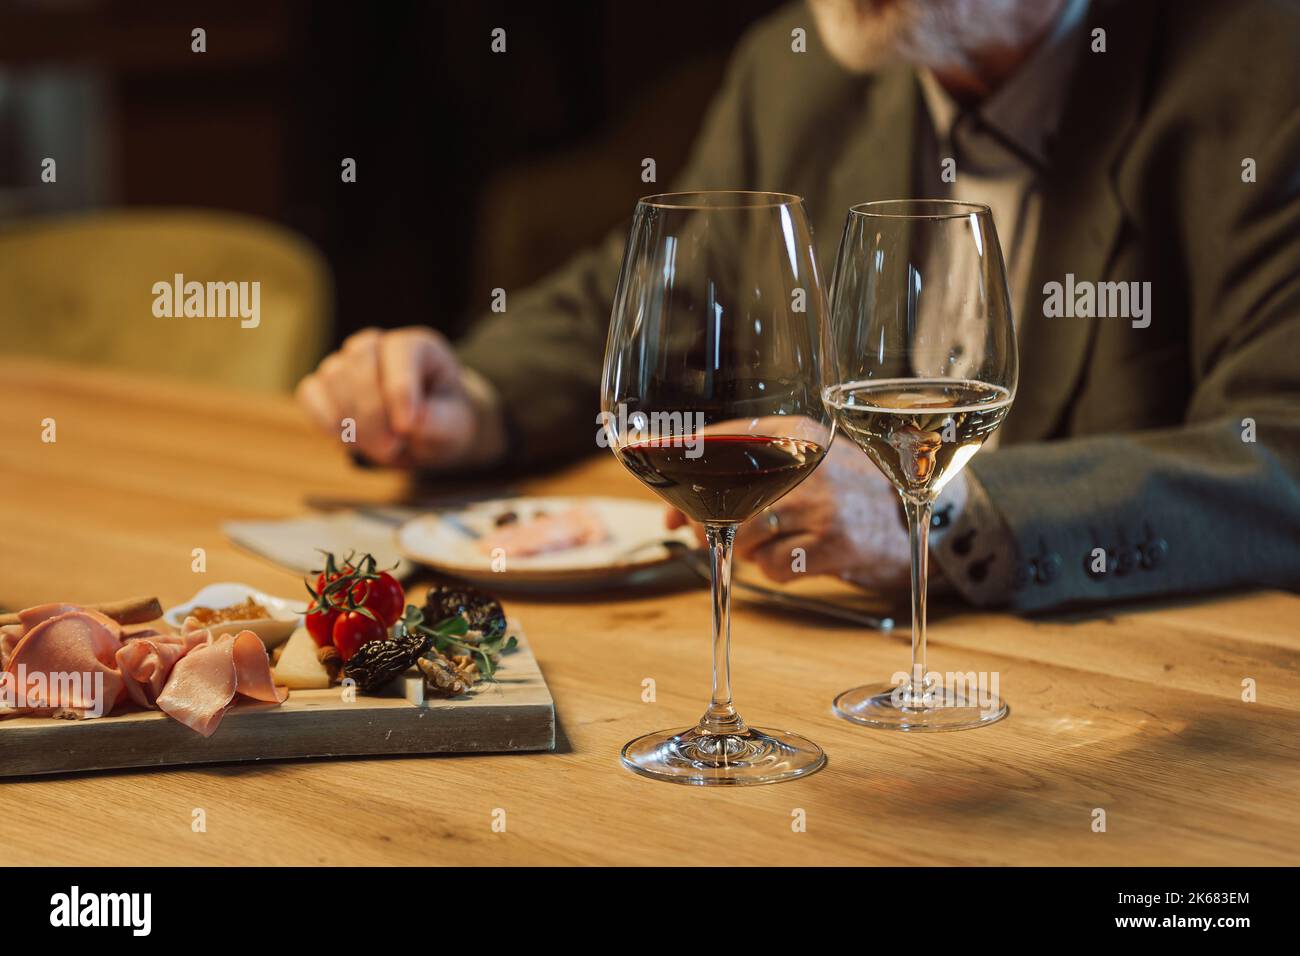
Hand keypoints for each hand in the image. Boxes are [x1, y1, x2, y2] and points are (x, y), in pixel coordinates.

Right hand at [296, 327, 507, 469]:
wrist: (426, 434)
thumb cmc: (443, 423)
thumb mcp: (455, 428)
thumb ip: (437, 423)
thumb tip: (412, 423)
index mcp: (418, 346)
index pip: (400, 353)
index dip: (399, 391)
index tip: (406, 429)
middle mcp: (378, 345)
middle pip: (359, 363)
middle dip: (372, 413)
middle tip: (392, 449)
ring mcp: (347, 362)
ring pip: (332, 377)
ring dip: (352, 422)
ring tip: (381, 448)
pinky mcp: (323, 385)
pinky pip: (310, 394)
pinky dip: (326, 421)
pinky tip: (351, 441)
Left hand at [667, 440, 965, 589]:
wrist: (915, 518)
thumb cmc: (845, 490)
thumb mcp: (806, 459)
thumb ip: (747, 470)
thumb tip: (674, 511)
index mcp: (796, 432)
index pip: (723, 441)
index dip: (686, 472)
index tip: (664, 496)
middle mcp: (807, 463)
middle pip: (727, 494)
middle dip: (704, 520)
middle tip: (698, 532)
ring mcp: (820, 505)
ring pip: (746, 535)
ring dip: (746, 548)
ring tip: (772, 541)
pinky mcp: (832, 545)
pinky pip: (773, 568)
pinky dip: (774, 570)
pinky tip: (797, 558)